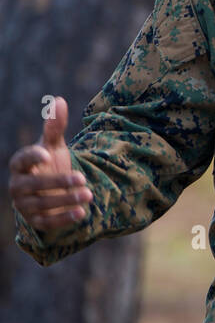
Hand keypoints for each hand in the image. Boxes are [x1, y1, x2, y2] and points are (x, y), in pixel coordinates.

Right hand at [8, 96, 92, 230]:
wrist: (52, 190)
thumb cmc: (50, 164)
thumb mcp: (54, 146)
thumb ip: (54, 127)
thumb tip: (59, 100)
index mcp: (20, 164)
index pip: (21, 160)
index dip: (32, 157)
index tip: (46, 154)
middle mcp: (18, 185)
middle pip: (33, 184)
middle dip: (57, 182)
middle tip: (82, 178)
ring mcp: (25, 204)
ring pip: (42, 204)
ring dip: (65, 200)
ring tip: (89, 194)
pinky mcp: (36, 220)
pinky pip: (47, 222)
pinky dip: (63, 219)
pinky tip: (82, 213)